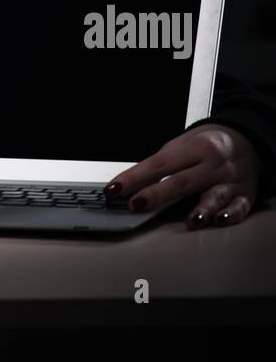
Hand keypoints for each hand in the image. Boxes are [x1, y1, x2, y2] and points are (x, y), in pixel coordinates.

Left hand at [103, 124, 262, 227]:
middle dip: (158, 193)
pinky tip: (220, 220)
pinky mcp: (245, 195)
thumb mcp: (182, 147)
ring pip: (214, 195)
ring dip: (202, 209)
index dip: (134, 177)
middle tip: (135, 204)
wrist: (246, 140)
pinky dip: (230, 214)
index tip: (114, 189)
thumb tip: (130, 186)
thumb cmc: (206, 146)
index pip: (158, 164)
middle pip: (181, 181)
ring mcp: (228, 180)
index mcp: (192, 148)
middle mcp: (211, 163)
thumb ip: (161, 166)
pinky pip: (239, 206)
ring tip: (190, 221)